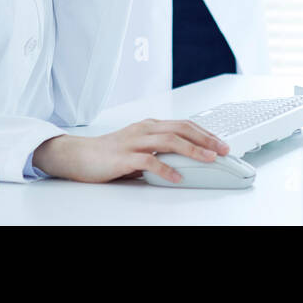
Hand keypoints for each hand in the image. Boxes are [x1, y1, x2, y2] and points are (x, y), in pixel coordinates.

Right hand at [32, 119, 230, 182]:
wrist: (78, 155)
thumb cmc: (109, 153)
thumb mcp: (139, 147)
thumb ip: (160, 150)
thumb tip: (186, 160)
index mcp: (149, 125)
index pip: (183, 124)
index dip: (205, 133)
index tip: (221, 143)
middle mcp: (144, 129)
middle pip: (181, 129)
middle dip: (205, 139)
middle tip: (223, 149)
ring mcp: (134, 141)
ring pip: (169, 141)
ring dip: (192, 150)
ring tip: (208, 159)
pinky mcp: (123, 157)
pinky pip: (148, 162)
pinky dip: (165, 169)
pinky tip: (177, 177)